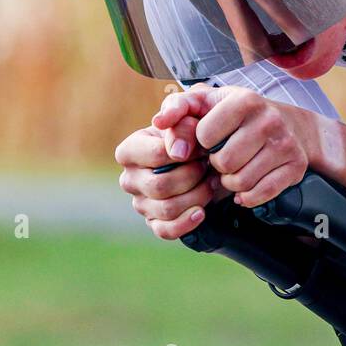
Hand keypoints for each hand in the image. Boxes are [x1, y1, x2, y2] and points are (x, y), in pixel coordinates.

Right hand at [114, 124, 217, 238]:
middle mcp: (130, 178)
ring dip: (196, 197)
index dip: (180, 152)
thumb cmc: (198, 133)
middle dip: (191, 176)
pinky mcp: (156, 223)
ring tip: (211, 183)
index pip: (150, 155)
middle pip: (158, 185)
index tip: (201, 147)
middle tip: (208, 166)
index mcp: (131, 150)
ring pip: (165, 208)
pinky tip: (202, 211)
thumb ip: (180, 117)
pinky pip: (166, 231)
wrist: (215, 159)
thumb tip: (176, 150)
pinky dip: (187, 222)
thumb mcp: (193, 114)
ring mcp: (141, 202)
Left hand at [155, 85, 313, 207]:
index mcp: (245, 100)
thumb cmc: (235, 115)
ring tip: (234, 169)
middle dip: (217, 165)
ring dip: (231, 182)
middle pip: (225, 162)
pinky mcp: (296, 166)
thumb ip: (176, 108)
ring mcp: (286, 144)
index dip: (201, 143)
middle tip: (222, 158)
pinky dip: (248, 195)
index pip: (205, 135)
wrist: (289, 124)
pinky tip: (246, 184)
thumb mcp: (205, 103)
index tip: (209, 139)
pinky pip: (261, 194)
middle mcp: (270, 120)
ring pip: (242, 181)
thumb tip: (159, 123)